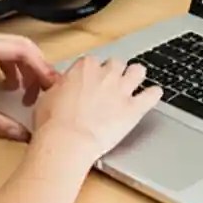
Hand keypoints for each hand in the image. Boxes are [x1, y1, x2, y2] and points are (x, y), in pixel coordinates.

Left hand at [0, 30, 58, 140]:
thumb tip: (14, 132)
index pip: (22, 49)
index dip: (42, 68)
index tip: (53, 88)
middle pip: (20, 47)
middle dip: (37, 69)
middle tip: (49, 92)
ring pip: (9, 50)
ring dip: (24, 70)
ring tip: (27, 95)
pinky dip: (9, 69)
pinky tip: (7, 87)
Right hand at [31, 56, 161, 159]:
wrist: (68, 141)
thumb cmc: (54, 123)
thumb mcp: (48, 97)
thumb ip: (60, 87)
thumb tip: (62, 89)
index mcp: (84, 68)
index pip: (92, 61)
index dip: (92, 72)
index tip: (90, 81)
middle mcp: (105, 74)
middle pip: (116, 63)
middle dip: (114, 72)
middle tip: (110, 84)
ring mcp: (122, 90)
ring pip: (138, 70)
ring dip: (136, 76)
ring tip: (134, 84)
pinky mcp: (134, 108)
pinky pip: (152, 95)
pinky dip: (153, 95)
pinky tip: (153, 96)